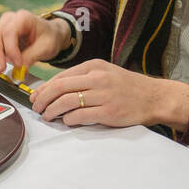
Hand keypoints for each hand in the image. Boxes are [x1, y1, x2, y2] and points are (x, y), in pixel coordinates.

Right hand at [0, 10, 68, 73]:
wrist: (49, 35)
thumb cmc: (48, 37)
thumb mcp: (46, 47)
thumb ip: (31, 58)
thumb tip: (19, 71)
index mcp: (22, 18)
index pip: (10, 32)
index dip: (11, 49)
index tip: (17, 64)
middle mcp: (8, 20)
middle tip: (0, 69)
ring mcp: (0, 26)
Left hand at [29, 59, 188, 129]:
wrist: (154, 97)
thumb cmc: (126, 87)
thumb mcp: (104, 73)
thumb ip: (82, 79)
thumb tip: (53, 90)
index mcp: (94, 66)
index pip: (61, 77)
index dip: (44, 88)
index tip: (35, 97)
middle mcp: (98, 78)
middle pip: (59, 88)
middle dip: (43, 99)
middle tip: (37, 108)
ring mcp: (104, 95)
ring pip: (67, 102)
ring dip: (52, 111)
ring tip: (48, 116)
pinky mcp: (109, 112)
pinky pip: (80, 116)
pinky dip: (68, 119)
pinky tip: (66, 121)